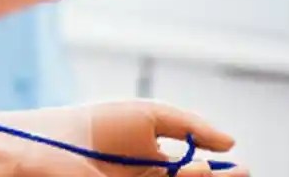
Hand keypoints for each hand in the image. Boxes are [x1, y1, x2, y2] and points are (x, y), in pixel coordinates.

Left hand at [18, 100, 245, 175]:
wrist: (48, 142)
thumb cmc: (94, 125)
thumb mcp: (147, 116)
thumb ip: (189, 125)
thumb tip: (231, 143)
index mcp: (156, 165)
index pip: (196, 175)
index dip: (220, 175)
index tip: (240, 167)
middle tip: (229, 173)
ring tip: (198, 170)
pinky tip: (182, 171)